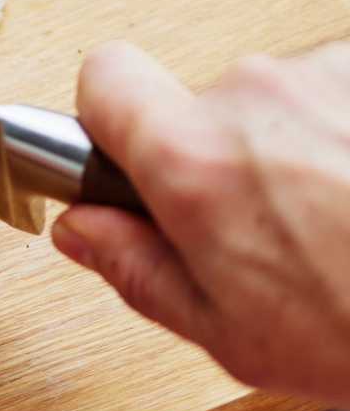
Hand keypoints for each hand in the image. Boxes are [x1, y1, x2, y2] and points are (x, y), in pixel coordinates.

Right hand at [54, 41, 349, 404]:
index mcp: (194, 159)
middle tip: (276, 231)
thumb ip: (137, 268)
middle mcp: (260, 94)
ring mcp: (337, 74)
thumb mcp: (231, 336)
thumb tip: (84, 228)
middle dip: (230, 155)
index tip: (131, 154)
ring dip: (308, 147)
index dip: (112, 116)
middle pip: (210, 99)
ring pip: (291, 99)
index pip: (104, 76)